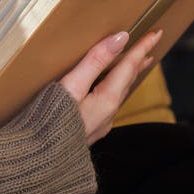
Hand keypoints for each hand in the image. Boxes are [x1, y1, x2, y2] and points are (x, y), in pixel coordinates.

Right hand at [59, 29, 163, 145]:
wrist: (37, 161)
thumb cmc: (49, 121)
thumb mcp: (71, 85)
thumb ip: (95, 61)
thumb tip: (120, 38)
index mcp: (107, 99)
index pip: (129, 66)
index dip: (142, 47)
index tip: (156, 33)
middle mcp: (108, 113)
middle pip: (128, 79)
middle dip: (140, 59)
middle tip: (151, 44)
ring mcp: (100, 124)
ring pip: (120, 92)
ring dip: (129, 74)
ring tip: (137, 63)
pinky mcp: (89, 130)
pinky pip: (110, 103)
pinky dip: (116, 87)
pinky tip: (109, 88)